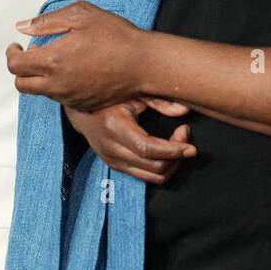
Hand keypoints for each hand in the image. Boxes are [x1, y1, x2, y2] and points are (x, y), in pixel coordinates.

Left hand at [7, 1, 149, 111]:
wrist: (143, 64)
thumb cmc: (116, 36)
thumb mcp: (81, 15)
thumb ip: (47, 21)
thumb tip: (23, 27)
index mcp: (52, 60)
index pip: (15, 65)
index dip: (12, 54)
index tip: (17, 46)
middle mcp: (57, 84)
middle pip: (21, 85)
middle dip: (20, 69)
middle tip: (29, 55)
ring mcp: (70, 98)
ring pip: (41, 92)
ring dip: (39, 78)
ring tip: (54, 59)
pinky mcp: (82, 105)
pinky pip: (60, 98)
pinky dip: (57, 86)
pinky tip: (72, 70)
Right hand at [64, 99, 196, 184]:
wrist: (80, 111)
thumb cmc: (109, 97)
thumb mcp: (132, 92)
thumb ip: (158, 101)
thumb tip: (184, 111)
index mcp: (115, 127)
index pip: (148, 148)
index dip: (173, 150)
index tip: (191, 146)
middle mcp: (112, 149)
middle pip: (153, 167)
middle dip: (176, 156)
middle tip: (184, 135)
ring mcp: (113, 161)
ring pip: (152, 177)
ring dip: (171, 164)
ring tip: (178, 143)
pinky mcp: (116, 167)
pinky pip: (145, 176)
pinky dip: (161, 167)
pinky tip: (167, 150)